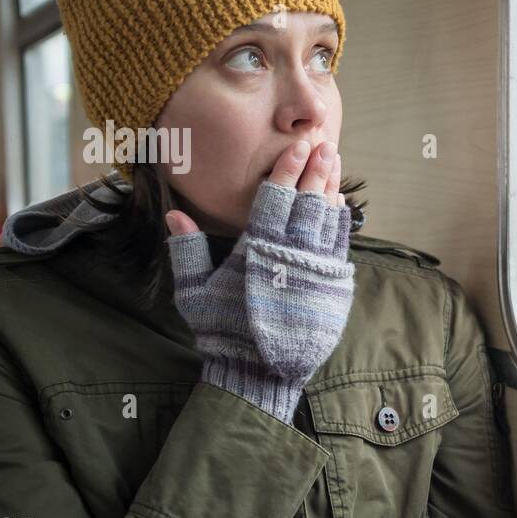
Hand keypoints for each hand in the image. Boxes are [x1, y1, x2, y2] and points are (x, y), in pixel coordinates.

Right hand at [165, 140, 354, 423]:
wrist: (260, 374)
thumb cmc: (223, 333)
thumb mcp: (194, 292)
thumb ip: (185, 250)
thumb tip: (174, 212)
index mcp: (258, 252)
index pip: (276, 199)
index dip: (288, 169)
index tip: (297, 144)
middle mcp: (292, 257)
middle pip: (308, 202)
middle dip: (316, 169)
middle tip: (324, 143)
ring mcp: (317, 272)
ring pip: (328, 220)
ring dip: (332, 188)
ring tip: (334, 162)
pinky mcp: (333, 288)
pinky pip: (340, 245)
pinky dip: (341, 221)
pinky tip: (340, 203)